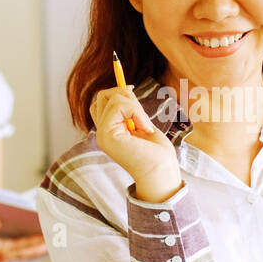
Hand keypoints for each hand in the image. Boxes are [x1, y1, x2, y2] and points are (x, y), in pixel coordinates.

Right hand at [0, 217, 48, 261]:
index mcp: (1, 250)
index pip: (25, 244)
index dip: (37, 240)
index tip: (49, 235)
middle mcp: (5, 255)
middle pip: (29, 251)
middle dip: (42, 246)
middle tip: (57, 241)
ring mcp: (3, 257)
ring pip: (25, 253)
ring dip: (37, 249)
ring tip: (51, 244)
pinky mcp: (0, 256)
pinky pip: (19, 253)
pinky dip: (28, 249)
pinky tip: (34, 247)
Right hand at [90, 85, 181, 201]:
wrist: (161, 172)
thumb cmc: (157, 154)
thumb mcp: (143, 123)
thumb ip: (132, 110)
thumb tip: (126, 89)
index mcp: (109, 131)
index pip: (101, 102)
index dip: (116, 93)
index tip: (132, 91)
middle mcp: (101, 132)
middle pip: (102, 96)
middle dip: (124, 95)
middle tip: (141, 112)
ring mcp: (102, 134)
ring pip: (111, 98)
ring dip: (133, 105)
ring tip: (145, 124)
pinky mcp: (107, 135)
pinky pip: (118, 106)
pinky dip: (135, 111)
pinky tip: (144, 128)